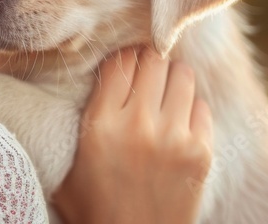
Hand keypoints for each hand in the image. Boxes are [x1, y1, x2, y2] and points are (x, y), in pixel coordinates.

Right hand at [51, 46, 213, 223]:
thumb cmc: (93, 209)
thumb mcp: (67, 165)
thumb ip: (74, 122)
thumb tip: (80, 80)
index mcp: (100, 125)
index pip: (119, 62)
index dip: (122, 59)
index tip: (124, 67)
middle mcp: (138, 125)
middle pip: (152, 60)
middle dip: (148, 63)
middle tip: (145, 74)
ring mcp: (174, 138)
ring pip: (182, 75)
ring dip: (172, 79)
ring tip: (164, 92)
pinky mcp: (201, 152)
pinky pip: (201, 106)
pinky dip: (191, 108)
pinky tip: (178, 122)